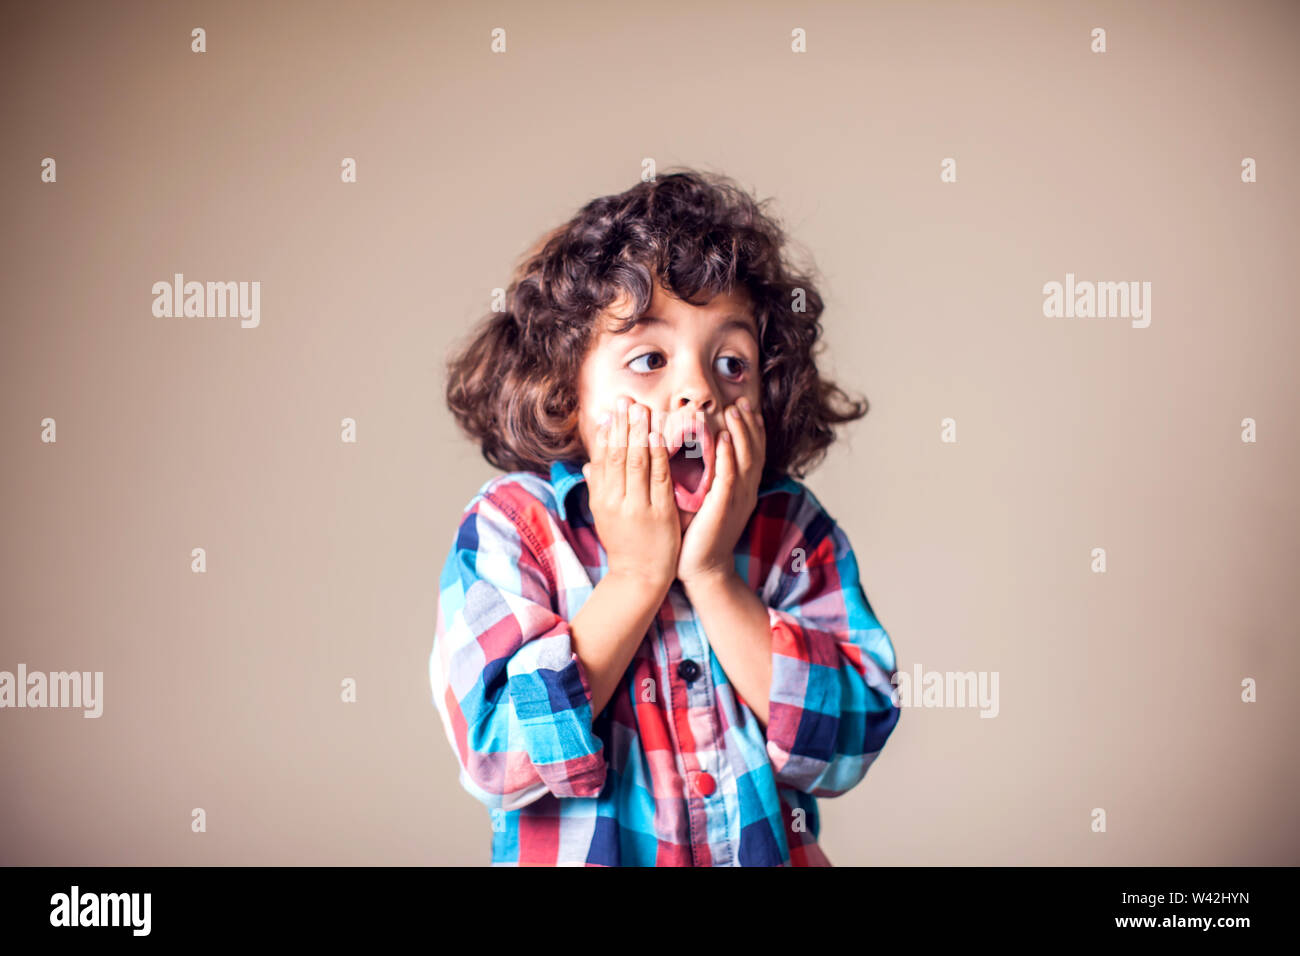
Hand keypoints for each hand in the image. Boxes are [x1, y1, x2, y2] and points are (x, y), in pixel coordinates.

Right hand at [583, 396, 679, 591]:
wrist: (639, 577)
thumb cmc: (624, 544)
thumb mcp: (604, 516)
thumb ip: (598, 487)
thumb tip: (590, 463)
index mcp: (601, 499)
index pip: (602, 458)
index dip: (607, 432)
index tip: (611, 410)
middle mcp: (616, 500)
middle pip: (618, 455)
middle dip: (623, 425)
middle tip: (627, 400)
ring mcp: (638, 506)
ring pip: (636, 462)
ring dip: (639, 432)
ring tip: (642, 409)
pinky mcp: (660, 512)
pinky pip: (658, 477)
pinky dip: (658, 455)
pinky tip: (658, 436)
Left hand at [677, 397, 765, 588]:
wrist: (701, 570)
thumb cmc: (696, 537)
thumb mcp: (703, 502)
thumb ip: (702, 478)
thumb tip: (688, 453)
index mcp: (741, 491)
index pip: (751, 453)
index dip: (751, 429)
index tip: (743, 406)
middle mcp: (744, 493)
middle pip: (753, 451)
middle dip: (748, 424)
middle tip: (741, 401)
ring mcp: (736, 501)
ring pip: (744, 459)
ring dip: (741, 433)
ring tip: (735, 410)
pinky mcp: (723, 509)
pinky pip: (729, 478)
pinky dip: (728, 457)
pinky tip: (725, 439)